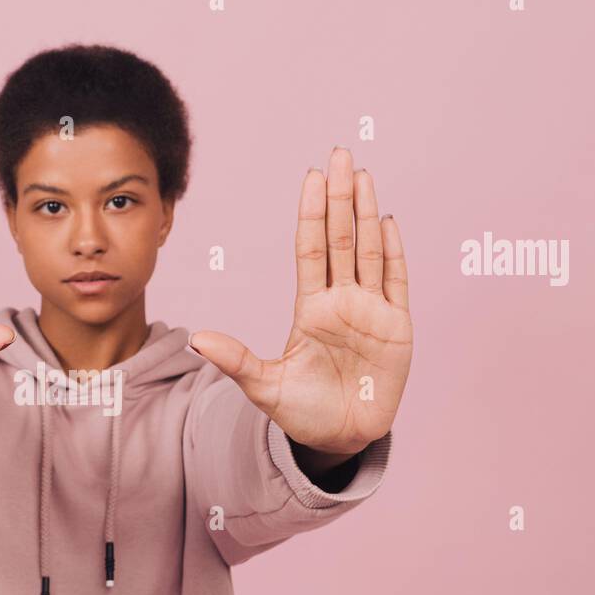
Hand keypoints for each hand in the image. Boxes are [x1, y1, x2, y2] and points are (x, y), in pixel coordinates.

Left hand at [189, 146, 411, 457]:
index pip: (311, 250)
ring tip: (363, 175)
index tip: (311, 178)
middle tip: (338, 155)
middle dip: (340, 197)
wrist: (342, 439)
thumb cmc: (303, 413)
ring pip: (368, 251)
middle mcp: (341, 302)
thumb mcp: (264, 387)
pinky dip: (393, 253)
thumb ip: (236, 360)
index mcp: (310, 309)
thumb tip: (197, 340)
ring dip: (366, 213)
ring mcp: (371, 311)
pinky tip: (387, 222)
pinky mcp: (397, 328)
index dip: (312, 214)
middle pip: (341, 239)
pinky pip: (396, 282)